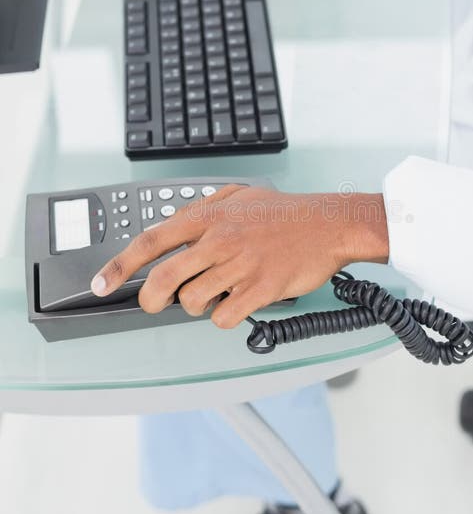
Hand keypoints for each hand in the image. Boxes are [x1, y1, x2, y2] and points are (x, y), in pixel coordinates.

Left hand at [90, 185, 388, 328]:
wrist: (329, 225)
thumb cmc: (286, 214)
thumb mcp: (238, 196)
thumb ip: (203, 208)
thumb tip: (172, 223)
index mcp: (208, 216)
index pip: (149, 242)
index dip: (118, 266)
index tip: (102, 284)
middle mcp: (219, 239)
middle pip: (163, 279)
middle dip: (150, 299)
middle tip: (154, 304)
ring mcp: (240, 265)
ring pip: (192, 301)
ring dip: (197, 305)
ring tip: (215, 295)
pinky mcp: (261, 288)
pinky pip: (225, 317)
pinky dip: (224, 317)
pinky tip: (237, 303)